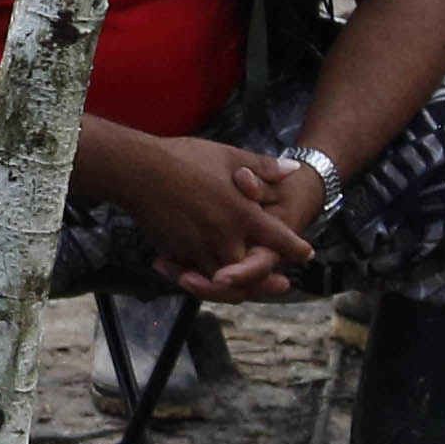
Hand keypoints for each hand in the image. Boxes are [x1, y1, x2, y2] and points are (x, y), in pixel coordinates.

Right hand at [128, 135, 320, 299]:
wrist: (138, 170)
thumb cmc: (183, 158)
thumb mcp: (228, 156)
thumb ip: (263, 167)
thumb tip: (293, 170)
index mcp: (242, 213)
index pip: (279, 239)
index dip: (296, 248)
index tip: (306, 254)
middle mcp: (225, 236)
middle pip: (254, 272)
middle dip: (269, 281)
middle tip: (281, 285)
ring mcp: (199, 249)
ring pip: (225, 282)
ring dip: (236, 287)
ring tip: (244, 285)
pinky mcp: (177, 254)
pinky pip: (196, 276)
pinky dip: (201, 279)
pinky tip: (202, 274)